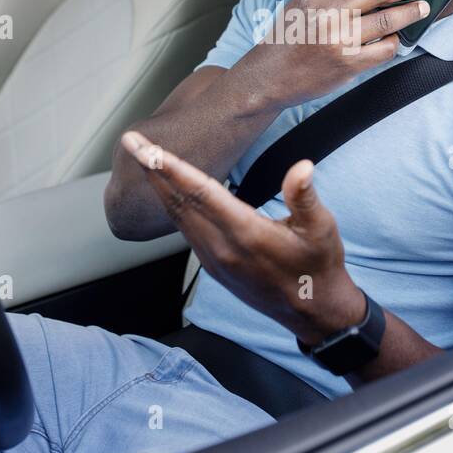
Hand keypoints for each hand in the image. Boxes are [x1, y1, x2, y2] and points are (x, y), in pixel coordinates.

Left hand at [122, 130, 366, 345]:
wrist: (313, 311)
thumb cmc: (318, 267)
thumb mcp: (322, 230)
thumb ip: (305, 197)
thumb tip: (302, 167)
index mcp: (247, 234)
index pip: (202, 194)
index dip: (173, 169)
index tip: (148, 149)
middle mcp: (223, 249)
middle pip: (179, 202)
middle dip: (152, 170)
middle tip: (130, 141)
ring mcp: (215, 260)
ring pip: (177, 217)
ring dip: (157, 186)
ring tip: (142, 158)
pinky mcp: (214, 267)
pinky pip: (185, 230)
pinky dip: (171, 205)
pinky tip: (165, 190)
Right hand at [241, 0, 428, 109]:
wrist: (270, 76)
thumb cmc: (288, 37)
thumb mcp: (301, 2)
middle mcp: (328, 14)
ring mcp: (339, 40)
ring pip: (387, 20)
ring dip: (410, 11)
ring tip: (421, 7)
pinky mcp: (348, 64)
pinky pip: (384, 49)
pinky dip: (396, 41)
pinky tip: (397, 38)